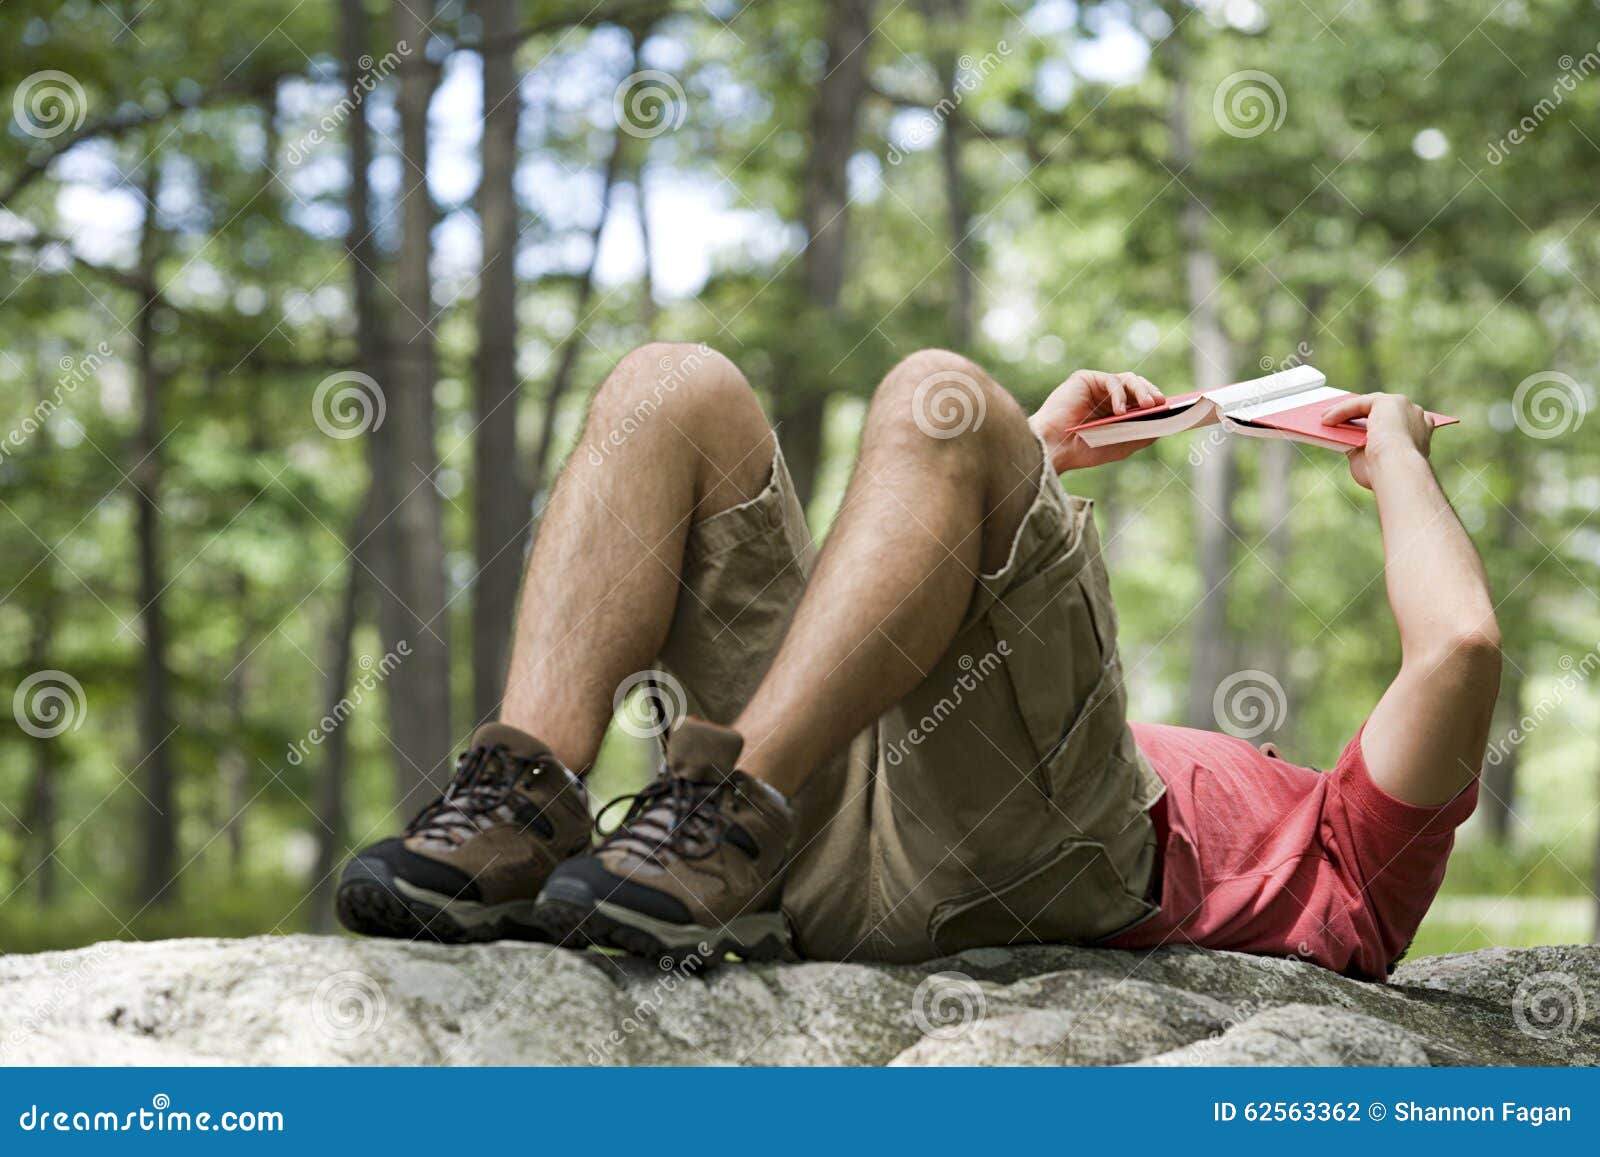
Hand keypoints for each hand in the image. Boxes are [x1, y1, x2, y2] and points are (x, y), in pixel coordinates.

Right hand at [1029, 369, 1163, 471]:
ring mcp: (1096, 386)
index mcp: (1114, 411)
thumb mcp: (1120, 445)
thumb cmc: (1083, 450)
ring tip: (1147, 405)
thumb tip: (1165, 425)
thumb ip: (1142, 435)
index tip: (1175, 408)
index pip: (1141, 400)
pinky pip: (1111, 380)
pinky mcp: (1084, 379)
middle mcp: (1106, 396)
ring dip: (1141, 391)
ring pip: (1128, 380)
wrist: (1054, 448)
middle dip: (1151, 394)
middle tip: (1161, 404)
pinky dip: (1119, 394)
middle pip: (1137, 386)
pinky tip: (1119, 410)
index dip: (1157, 402)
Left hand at [1321, 392, 1432, 489]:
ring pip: (1369, 405)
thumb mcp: (1374, 462)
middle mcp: (1418, 416)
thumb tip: (1348, 443)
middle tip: (1338, 421)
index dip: (1375, 426)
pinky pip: (1360, 404)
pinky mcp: (1389, 402)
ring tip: (1326, 419)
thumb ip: (1365, 449)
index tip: (1357, 429)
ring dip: (1345, 411)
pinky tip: (1326, 419)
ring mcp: (1406, 407)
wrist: (1397, 472)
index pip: (1396, 424)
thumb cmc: (1387, 476)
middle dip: (1358, 415)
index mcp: (1422, 432)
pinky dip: (1341, 411)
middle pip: (1381, 411)